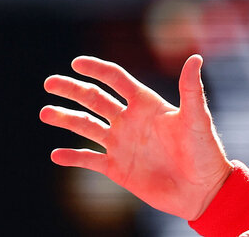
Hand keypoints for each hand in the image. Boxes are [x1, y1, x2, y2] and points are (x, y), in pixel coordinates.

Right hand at [41, 54, 230, 219]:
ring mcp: (121, 144)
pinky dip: (72, 157)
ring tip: (44, 112)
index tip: (76, 63)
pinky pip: (89, 160)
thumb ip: (191, 89)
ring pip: (86, 126)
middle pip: (94, 99)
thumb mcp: (197, 118)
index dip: (96, 69)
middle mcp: (129, 120)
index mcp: (146, 104)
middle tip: (49, 83)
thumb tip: (195, 57)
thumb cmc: (204, 151)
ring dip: (65, 118)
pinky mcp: (118, 168)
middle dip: (71, 90)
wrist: (202, 190)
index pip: (115, 79)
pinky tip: (56, 154)